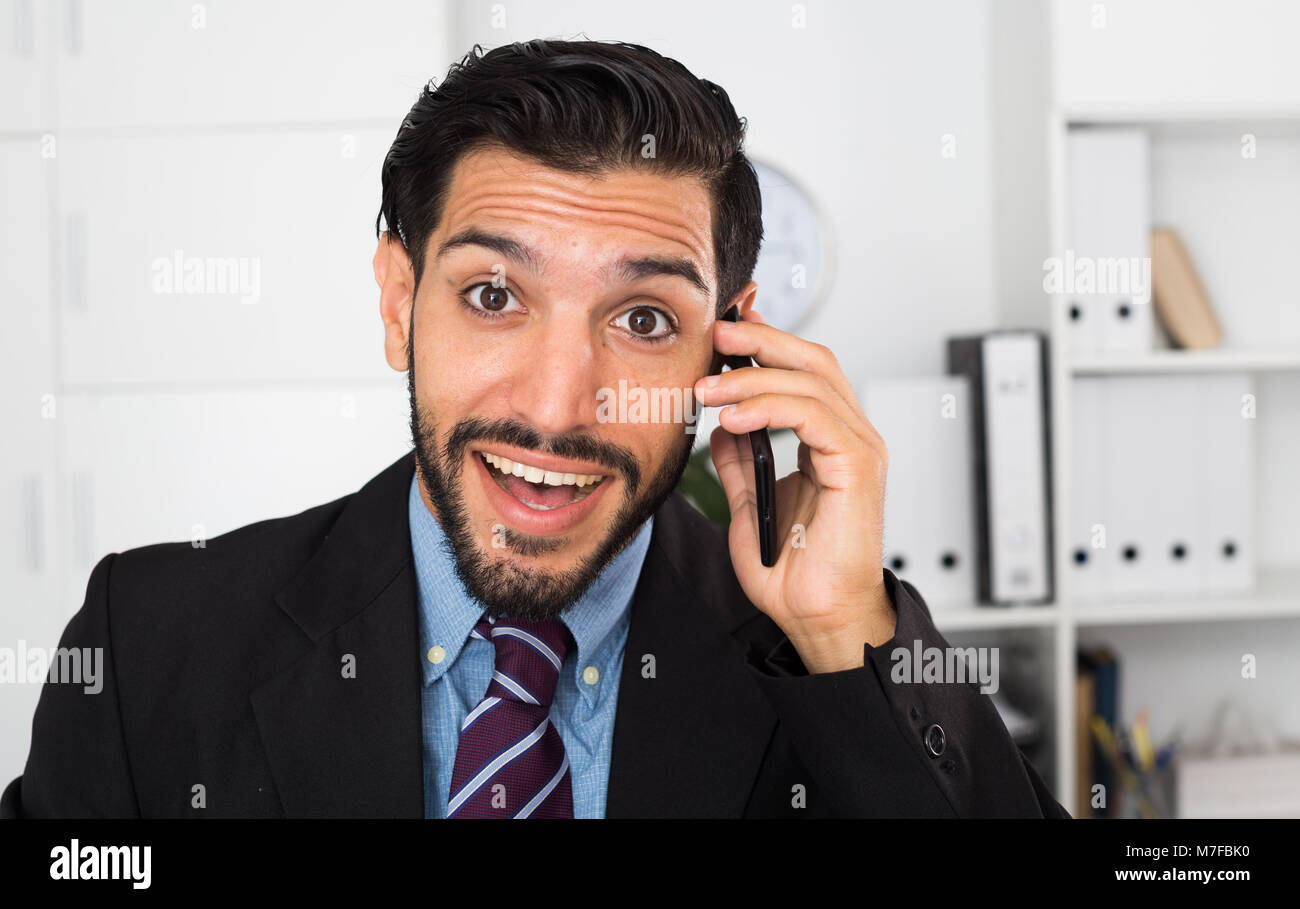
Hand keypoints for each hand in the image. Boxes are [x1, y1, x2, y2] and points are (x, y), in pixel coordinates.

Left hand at [693, 309, 895, 673]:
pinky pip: (814, 416)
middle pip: (813, 361)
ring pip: (811, 382)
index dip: (766, 341)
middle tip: (716, 331)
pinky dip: (769, 407)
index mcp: (830, 440)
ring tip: (707, 387)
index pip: (803, 370)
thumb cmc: (795, 573)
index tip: (723, 328)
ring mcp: (859, 449)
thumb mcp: (752, 502)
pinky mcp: (858, 467)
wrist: (816, 618)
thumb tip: (720, 422)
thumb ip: (741, 460)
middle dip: (761, 339)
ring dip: (752, 377)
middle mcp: (851, 437)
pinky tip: (733, 417)